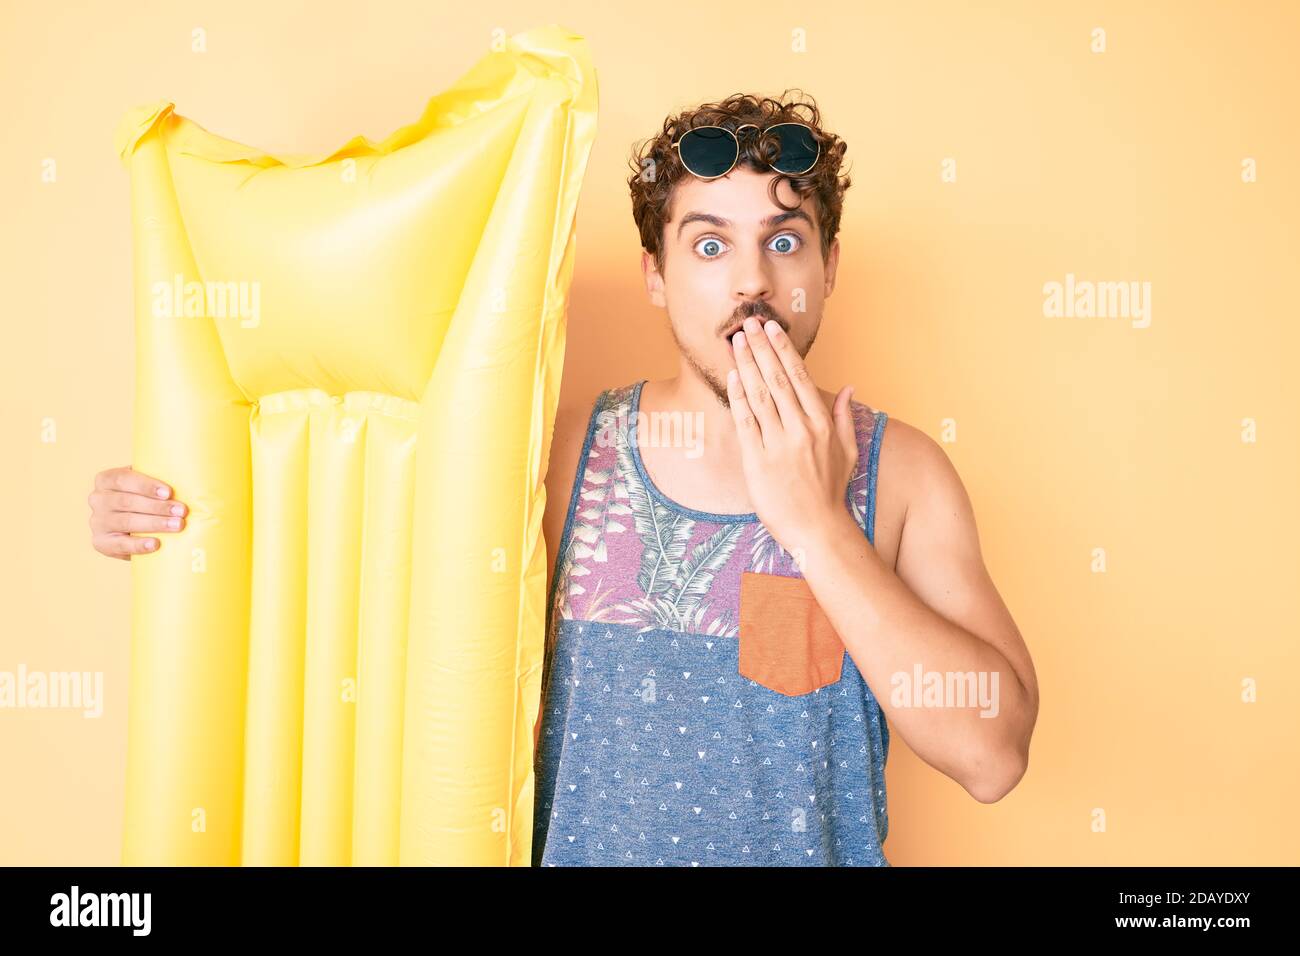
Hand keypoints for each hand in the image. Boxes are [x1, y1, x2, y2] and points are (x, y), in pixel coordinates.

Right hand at [88, 466, 186, 559]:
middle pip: (127, 501)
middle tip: (181, 511)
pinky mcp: (101, 542)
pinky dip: (138, 545)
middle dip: (157, 506)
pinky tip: (155, 544)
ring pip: (126, 521)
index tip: (169, 492)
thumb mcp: (148, 487)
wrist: (133, 529)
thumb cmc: (147, 500)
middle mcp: (98, 499)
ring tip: (177, 525)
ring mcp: (97, 521)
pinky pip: (119, 545)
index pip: (123, 479)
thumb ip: (159, 481)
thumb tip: (192, 479)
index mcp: (106, 479)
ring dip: (154, 524)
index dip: (146, 485)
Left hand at [726, 315, 856, 556]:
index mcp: (822, 424)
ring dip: (746, 365)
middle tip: (747, 324)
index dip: (783, 350)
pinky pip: (746, 422)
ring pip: (760, 395)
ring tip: (735, 342)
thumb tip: (848, 387)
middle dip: (760, 348)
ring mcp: (778, 445)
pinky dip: (738, 397)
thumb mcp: (847, 452)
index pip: (800, 377)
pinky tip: (731, 377)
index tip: (772, 329)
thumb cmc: (830, 492)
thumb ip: (844, 417)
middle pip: (777, 379)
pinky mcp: (758, 462)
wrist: (816, 530)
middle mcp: (801, 430)